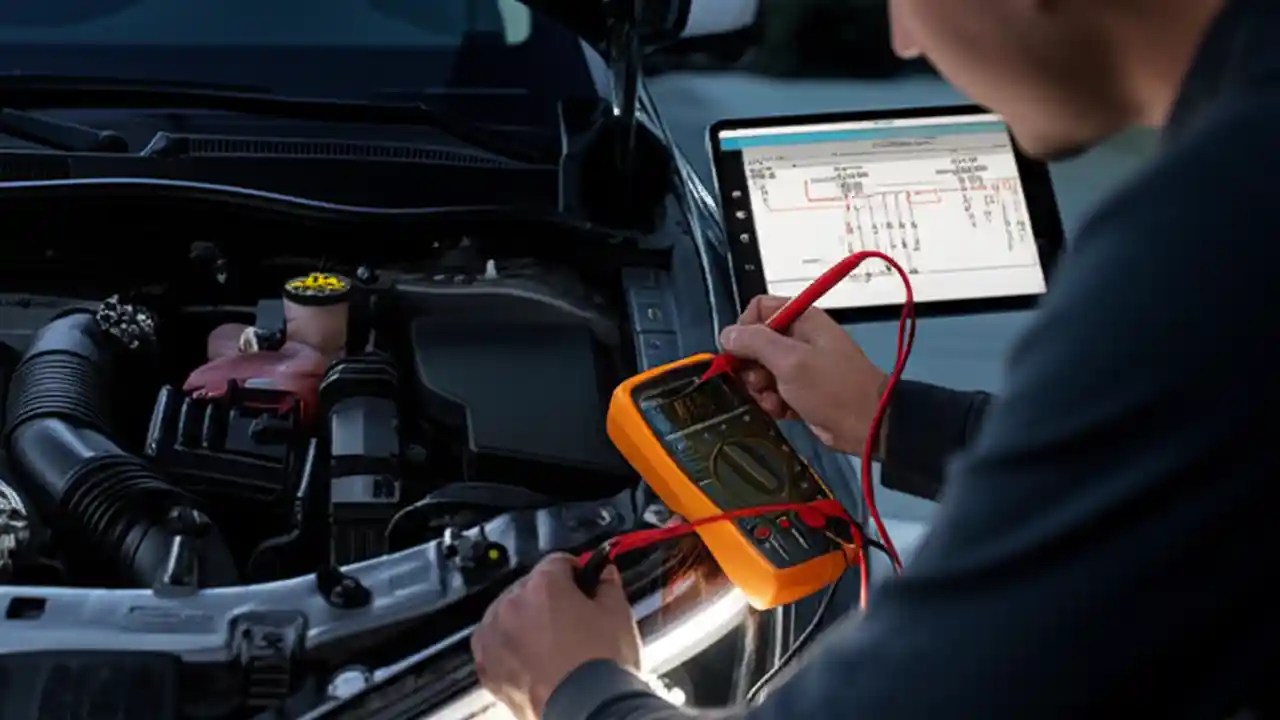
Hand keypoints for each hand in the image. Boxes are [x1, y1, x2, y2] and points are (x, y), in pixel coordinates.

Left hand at [472, 554, 640, 719]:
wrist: (586, 710)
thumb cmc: (600, 668)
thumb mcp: (618, 616)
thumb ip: (608, 586)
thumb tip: (605, 574)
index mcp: (544, 585)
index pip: (558, 562)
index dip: (575, 573)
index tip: (582, 584)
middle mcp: (512, 604)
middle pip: (530, 587)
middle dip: (549, 599)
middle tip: (572, 620)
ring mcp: (495, 635)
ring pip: (508, 614)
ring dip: (525, 621)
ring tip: (551, 644)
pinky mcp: (487, 665)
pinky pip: (495, 644)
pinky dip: (509, 647)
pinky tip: (532, 660)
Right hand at [719, 295, 888, 454]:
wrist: (866, 425)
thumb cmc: (830, 387)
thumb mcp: (790, 360)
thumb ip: (754, 342)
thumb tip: (725, 334)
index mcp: (801, 319)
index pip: (758, 309)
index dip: (744, 328)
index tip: (739, 352)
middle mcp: (799, 338)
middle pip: (755, 342)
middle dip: (750, 365)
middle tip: (759, 382)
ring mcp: (800, 365)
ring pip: (760, 370)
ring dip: (760, 388)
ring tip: (773, 400)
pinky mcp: (799, 390)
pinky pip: (772, 390)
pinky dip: (772, 401)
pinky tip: (782, 411)